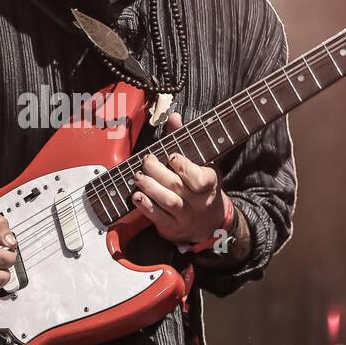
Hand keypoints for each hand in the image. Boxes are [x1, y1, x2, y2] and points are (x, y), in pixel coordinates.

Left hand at [131, 112, 228, 245]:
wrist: (208, 222)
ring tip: (138, 177)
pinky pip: (158, 218)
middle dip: (158, 171)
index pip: (199, 177)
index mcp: (209, 182)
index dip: (184, 167)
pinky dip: (146, 207)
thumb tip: (173, 117)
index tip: (172, 156)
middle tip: (146, 161)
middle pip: (177, 186)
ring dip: (150, 188)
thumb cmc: (201, 186)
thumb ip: (185, 139)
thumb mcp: (200, 163)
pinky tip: (136, 196)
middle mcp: (199, 201)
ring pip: (168, 202)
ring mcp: (186, 216)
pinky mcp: (173, 228)